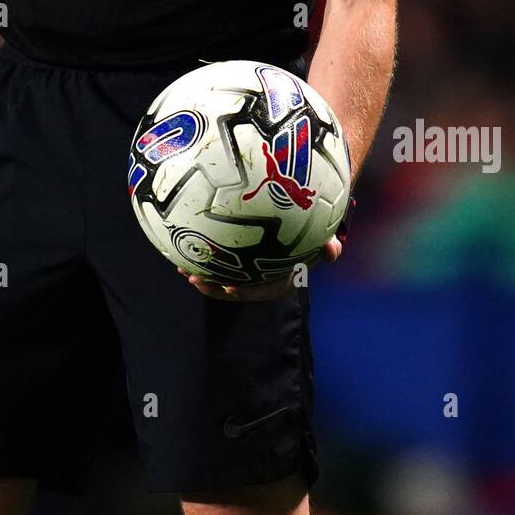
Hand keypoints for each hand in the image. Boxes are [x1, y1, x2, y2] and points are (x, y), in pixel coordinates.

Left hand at [177, 235, 343, 301]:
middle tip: (194, 278)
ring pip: (223, 277)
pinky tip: (184, 247)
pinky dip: (204, 258)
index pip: (263, 291)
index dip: (247, 292)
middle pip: (236, 289)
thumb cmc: (313, 231)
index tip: (231, 288)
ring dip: (202, 275)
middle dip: (214, 288)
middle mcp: (262, 278)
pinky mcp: (238, 258)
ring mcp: (249, 269)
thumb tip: (333, 251)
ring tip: (181, 267)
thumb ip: (329, 246)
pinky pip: (220, 261)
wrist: (304, 221)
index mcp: (281, 279)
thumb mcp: (324, 238)